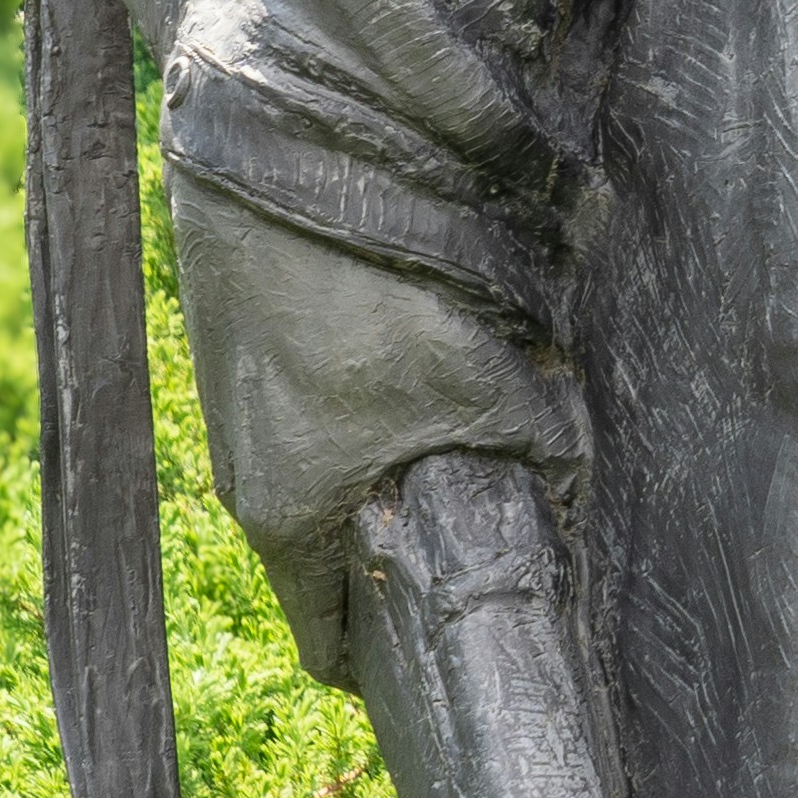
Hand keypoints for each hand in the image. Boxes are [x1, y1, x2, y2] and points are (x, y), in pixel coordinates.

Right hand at [170, 135, 579, 687]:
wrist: (293, 145)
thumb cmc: (385, 284)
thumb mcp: (489, 384)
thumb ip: (540, 455)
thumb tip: (568, 492)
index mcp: (289, 518)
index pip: (327, 640)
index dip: (386, 652)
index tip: (441, 637)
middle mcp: (243, 475)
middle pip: (323, 555)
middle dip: (397, 542)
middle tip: (473, 516)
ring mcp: (230, 405)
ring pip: (315, 473)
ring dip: (377, 460)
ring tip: (451, 414)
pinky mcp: (235, 339)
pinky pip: (298, 405)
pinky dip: (349, 396)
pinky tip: (405, 344)